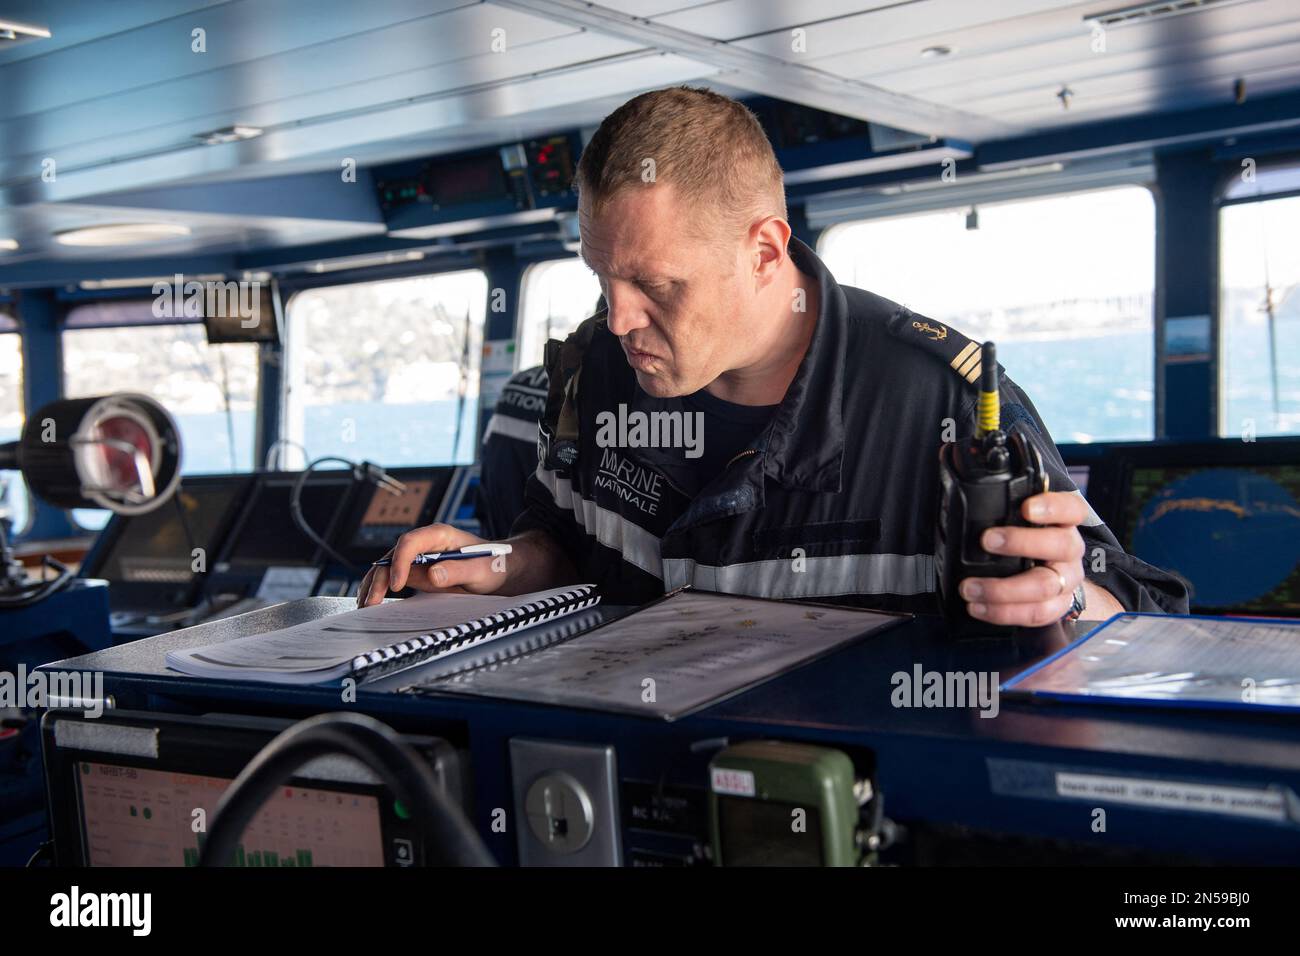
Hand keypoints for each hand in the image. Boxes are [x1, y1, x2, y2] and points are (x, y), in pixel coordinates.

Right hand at [356, 523, 508, 607]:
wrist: (498, 570)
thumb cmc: (493, 565)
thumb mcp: (481, 570)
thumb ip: (459, 571)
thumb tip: (433, 574)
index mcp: (440, 535)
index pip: (411, 541)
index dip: (400, 561)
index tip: (398, 585)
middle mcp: (425, 543)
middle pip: (393, 556)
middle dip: (380, 578)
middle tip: (373, 602)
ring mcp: (418, 558)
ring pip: (387, 567)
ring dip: (374, 585)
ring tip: (365, 606)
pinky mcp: (416, 572)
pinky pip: (392, 578)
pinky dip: (380, 589)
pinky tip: (371, 603)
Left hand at [959, 491, 1086, 627]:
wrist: (1050, 576)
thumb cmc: (1024, 541)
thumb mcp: (1016, 522)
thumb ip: (1001, 513)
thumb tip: (961, 504)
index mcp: (1064, 522)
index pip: (1072, 508)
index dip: (1053, 507)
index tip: (1026, 508)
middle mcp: (1070, 550)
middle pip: (1061, 546)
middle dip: (1021, 543)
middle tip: (987, 541)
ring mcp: (1067, 580)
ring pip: (1045, 586)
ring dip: (1003, 589)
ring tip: (970, 588)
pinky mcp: (1058, 606)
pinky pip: (1036, 614)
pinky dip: (1003, 613)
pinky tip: (978, 608)